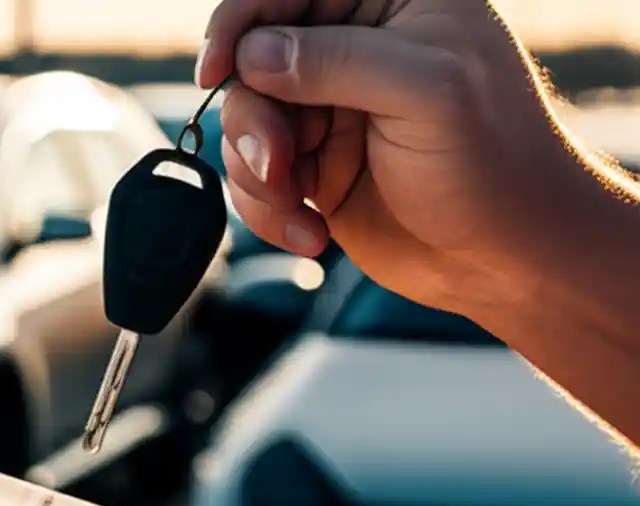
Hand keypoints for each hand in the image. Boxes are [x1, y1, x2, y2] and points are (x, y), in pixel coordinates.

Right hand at [198, 0, 605, 315]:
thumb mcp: (426, 93)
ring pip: (244, 124)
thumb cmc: (492, 166)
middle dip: (253, 121)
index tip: (217, 69)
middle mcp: (355, 50)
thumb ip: (336, 61)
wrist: (507, 260)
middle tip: (277, 166)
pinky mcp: (313, 167)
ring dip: (258, 176)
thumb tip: (253, 53)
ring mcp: (329, 111)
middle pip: (253, 63)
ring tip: (300, 211)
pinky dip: (267, 211)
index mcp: (393, 3)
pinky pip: (253, 177)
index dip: (241, 20)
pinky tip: (311, 233)